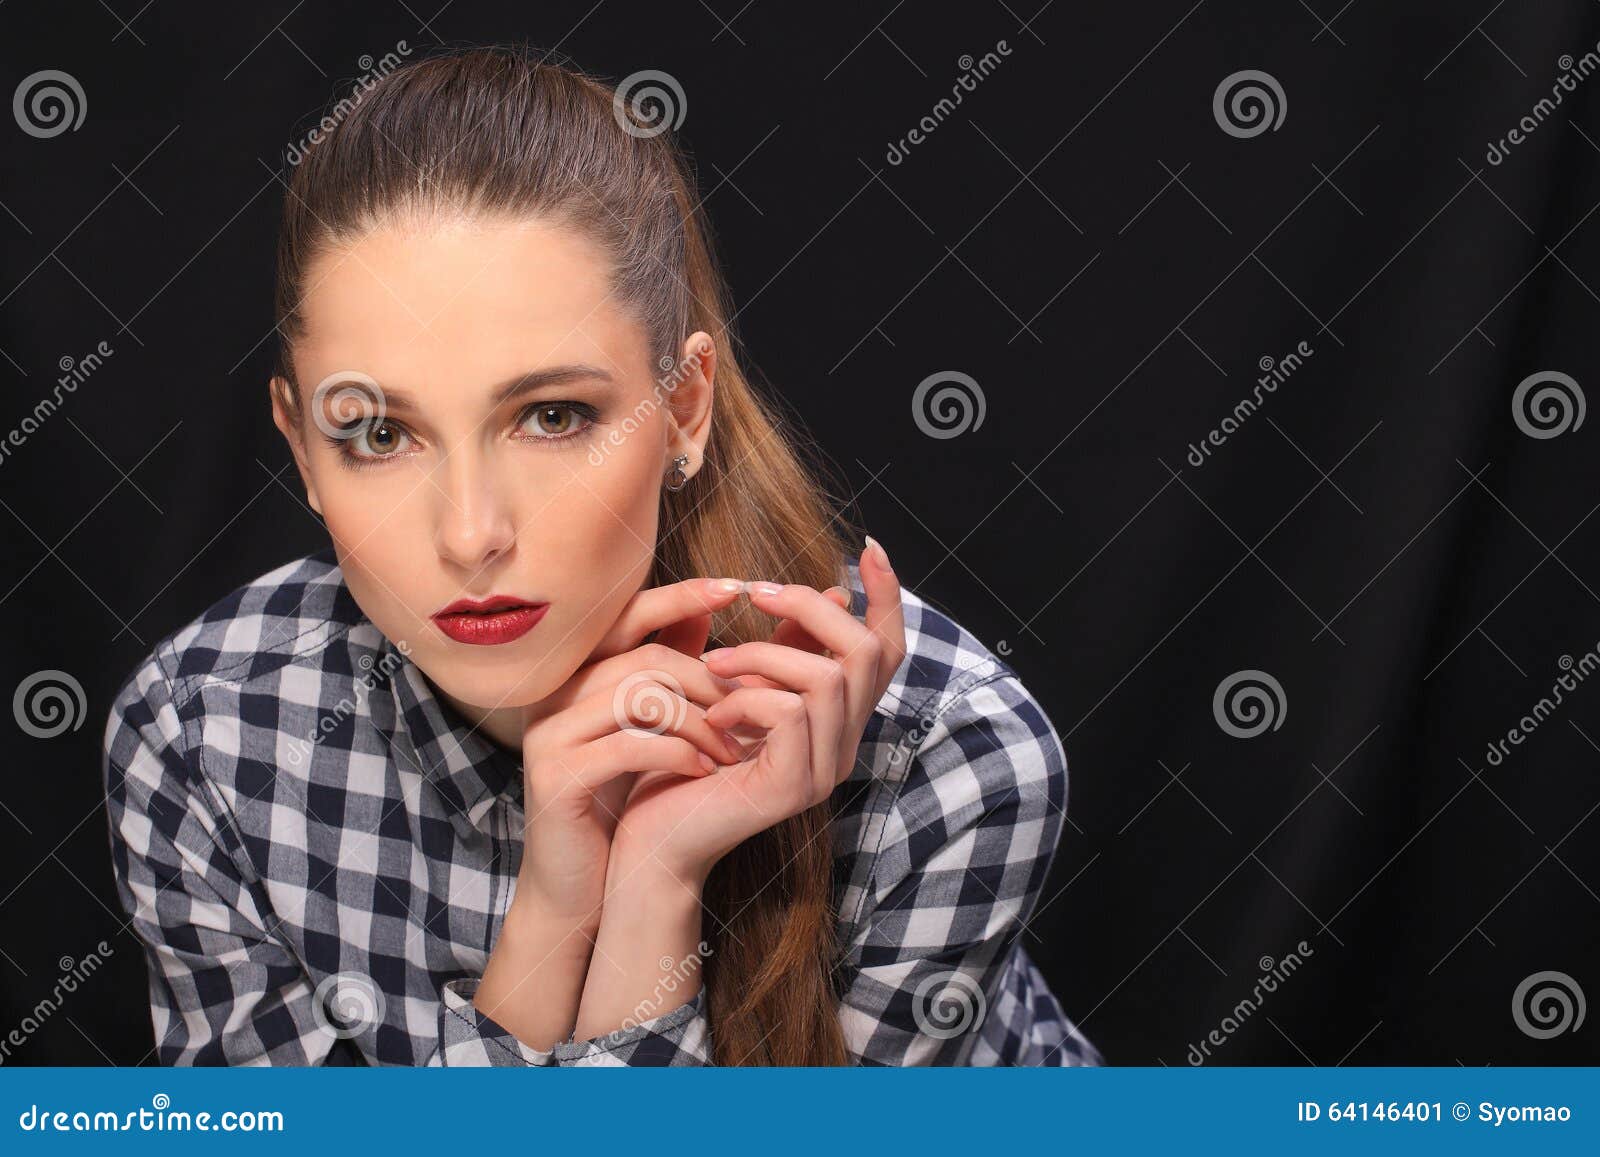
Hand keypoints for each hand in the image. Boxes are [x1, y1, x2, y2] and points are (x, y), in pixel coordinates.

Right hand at [476, 577, 745, 1049]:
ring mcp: (550, 733)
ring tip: (733, 750)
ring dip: (701, 721)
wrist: (580, 884)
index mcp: (580, 675)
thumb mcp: (656, 725)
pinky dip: (676, 755)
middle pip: (645, 657)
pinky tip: (705, 773)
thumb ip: (680, 662)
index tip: (737, 588)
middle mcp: (556, 694)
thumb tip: (726, 599)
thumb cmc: (624, 797)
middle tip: (753, 707)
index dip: (682, 598)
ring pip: (639, 696)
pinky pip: (627, 745)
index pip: (630, 614)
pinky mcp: (555, 776)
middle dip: (710, 680)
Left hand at [607, 542, 905, 887]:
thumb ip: (785, 648)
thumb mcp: (739, 687)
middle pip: (866, 651)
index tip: (868, 548)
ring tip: (713, 664)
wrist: (653, 841)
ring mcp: (826, 770)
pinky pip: (790, 713)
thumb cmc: (685, 759)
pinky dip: (745, 698)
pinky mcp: (796, 787)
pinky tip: (711, 714)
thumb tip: (834, 589)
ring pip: (826, 677)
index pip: (887, 650)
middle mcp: (844, 746)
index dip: (886, 597)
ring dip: (762, 654)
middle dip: (809, 609)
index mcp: (837, 719)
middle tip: (753, 595)